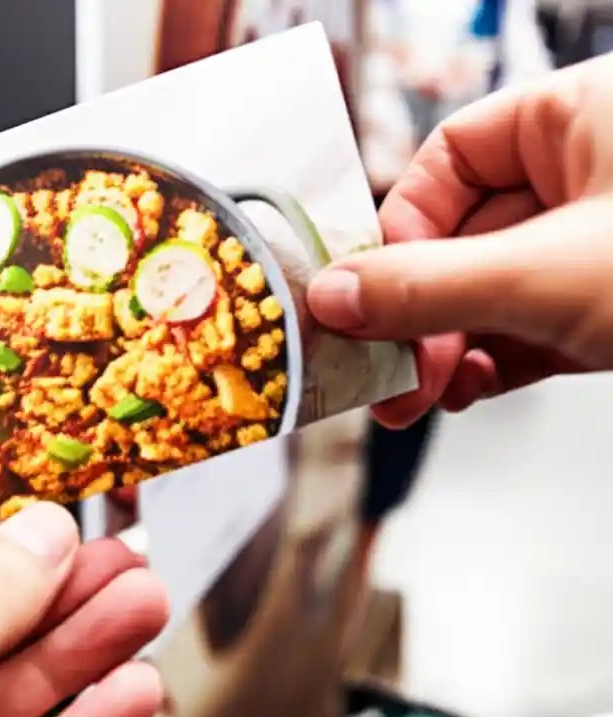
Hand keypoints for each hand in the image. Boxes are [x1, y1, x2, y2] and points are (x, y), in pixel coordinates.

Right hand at [307, 53, 612, 426]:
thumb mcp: (554, 275)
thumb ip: (432, 286)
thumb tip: (336, 295)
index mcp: (579, 117)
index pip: (449, 160)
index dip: (399, 232)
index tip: (367, 295)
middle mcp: (588, 173)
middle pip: (460, 237)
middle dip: (418, 314)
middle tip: (385, 367)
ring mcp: (600, 245)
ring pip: (490, 291)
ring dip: (444, 349)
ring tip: (414, 394)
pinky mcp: (611, 308)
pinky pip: (528, 328)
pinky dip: (489, 364)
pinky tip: (460, 390)